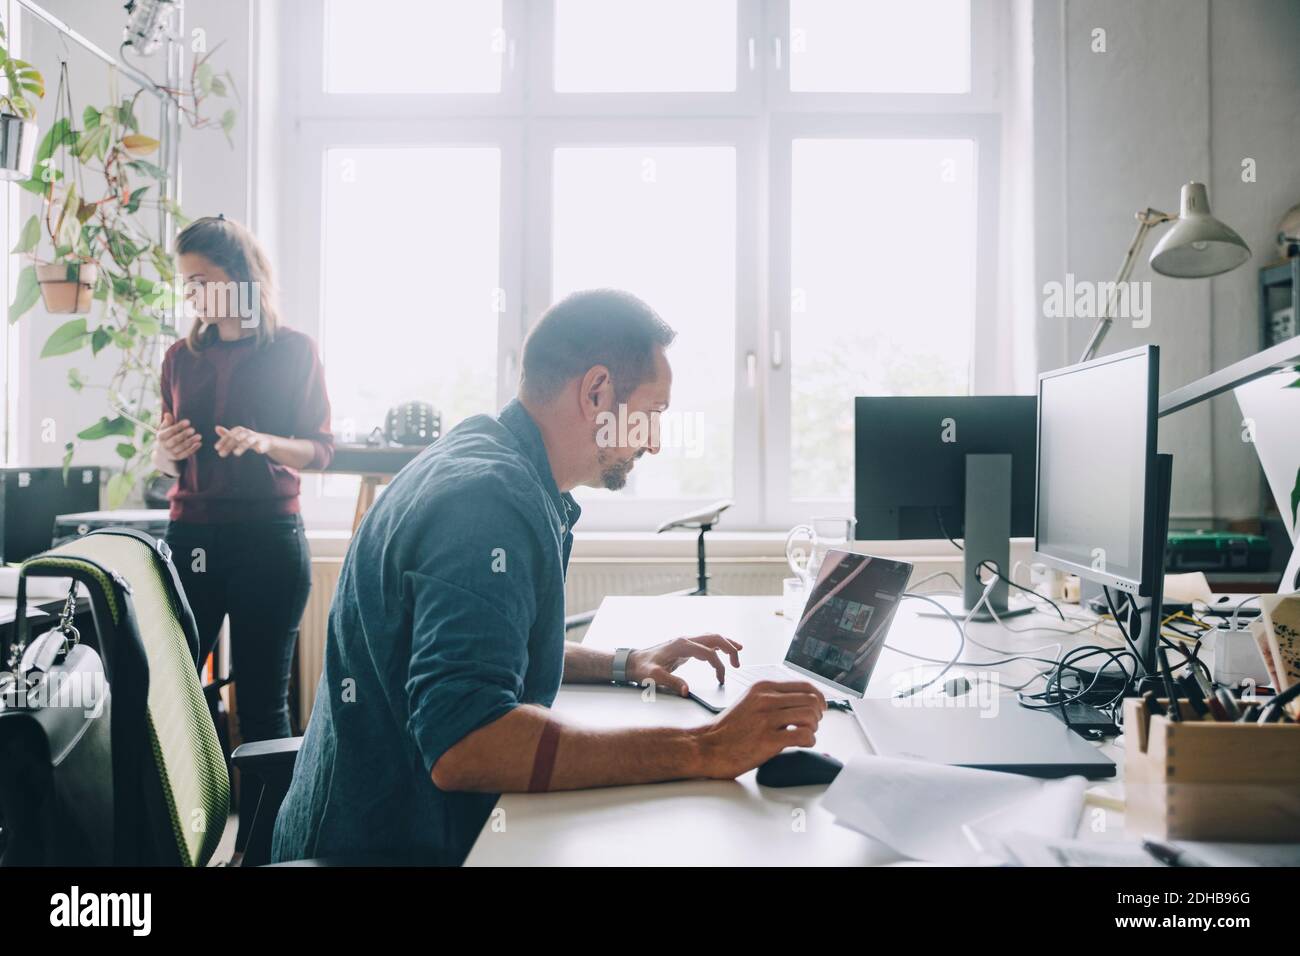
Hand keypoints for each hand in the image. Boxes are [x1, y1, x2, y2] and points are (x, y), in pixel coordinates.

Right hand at [157, 411, 201, 461]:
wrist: (162, 452)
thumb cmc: (166, 436)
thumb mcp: (164, 428)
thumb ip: (167, 422)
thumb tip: (167, 414)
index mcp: (160, 436)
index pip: (169, 431)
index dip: (178, 426)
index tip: (188, 421)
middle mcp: (164, 445)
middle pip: (175, 440)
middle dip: (184, 434)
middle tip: (193, 429)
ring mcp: (171, 452)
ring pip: (182, 447)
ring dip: (190, 441)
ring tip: (199, 436)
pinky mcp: (177, 457)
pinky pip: (186, 454)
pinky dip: (193, 449)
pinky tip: (199, 443)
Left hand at [214, 425, 271, 457]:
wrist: (266, 441)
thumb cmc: (248, 439)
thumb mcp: (237, 436)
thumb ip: (226, 434)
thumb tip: (216, 427)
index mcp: (240, 430)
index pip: (229, 435)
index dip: (222, 441)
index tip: (216, 448)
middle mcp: (247, 433)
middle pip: (236, 438)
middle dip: (228, 446)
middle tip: (221, 454)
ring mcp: (255, 438)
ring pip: (248, 441)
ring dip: (241, 447)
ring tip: (235, 453)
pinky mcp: (263, 443)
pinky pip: (260, 446)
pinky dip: (259, 448)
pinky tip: (258, 451)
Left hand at [626, 634, 742, 697]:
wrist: (633, 661)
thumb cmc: (642, 668)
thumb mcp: (654, 677)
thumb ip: (672, 682)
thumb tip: (686, 691)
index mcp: (681, 645)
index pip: (708, 652)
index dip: (718, 666)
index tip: (721, 680)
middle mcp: (685, 639)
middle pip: (715, 638)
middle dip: (729, 648)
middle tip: (737, 664)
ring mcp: (685, 641)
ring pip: (712, 637)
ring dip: (726, 644)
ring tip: (738, 653)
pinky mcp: (685, 646)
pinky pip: (706, 642)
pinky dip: (717, 646)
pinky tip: (722, 653)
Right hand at [695, 681, 825, 778]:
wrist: (705, 747)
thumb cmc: (727, 729)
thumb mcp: (749, 702)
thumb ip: (772, 699)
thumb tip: (799, 704)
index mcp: (763, 688)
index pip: (804, 686)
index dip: (818, 698)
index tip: (820, 708)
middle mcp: (765, 699)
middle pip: (811, 700)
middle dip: (817, 714)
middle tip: (813, 724)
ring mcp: (766, 719)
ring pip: (810, 716)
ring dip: (813, 727)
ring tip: (806, 734)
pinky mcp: (767, 740)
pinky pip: (803, 736)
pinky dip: (809, 740)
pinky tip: (802, 743)